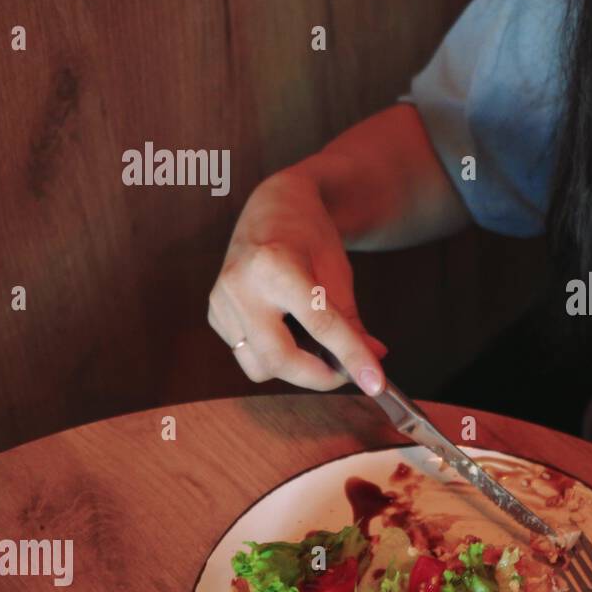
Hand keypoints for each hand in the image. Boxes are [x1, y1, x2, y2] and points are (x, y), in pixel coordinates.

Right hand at [208, 169, 388, 393]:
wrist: (274, 207)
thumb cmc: (310, 236)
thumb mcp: (339, 273)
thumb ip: (352, 322)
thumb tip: (373, 363)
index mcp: (276, 265)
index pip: (321, 324)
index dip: (352, 357)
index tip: (376, 384)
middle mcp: (240, 285)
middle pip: (279, 358)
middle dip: (319, 377)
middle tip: (347, 372)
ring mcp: (221, 301)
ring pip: (260, 366)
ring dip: (295, 369)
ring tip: (315, 344)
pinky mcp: (215, 314)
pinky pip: (248, 355)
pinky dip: (275, 355)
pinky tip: (288, 331)